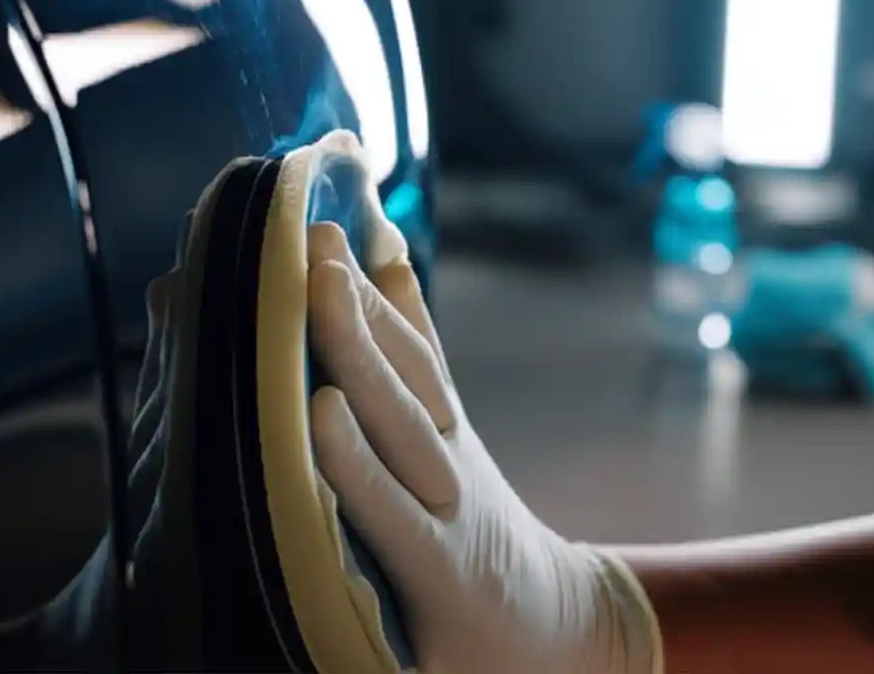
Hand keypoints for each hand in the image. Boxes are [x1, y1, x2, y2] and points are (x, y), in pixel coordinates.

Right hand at [306, 222, 660, 673]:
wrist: (557, 625)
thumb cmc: (479, 663)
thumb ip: (387, 665)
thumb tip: (321, 646)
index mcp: (443, 566)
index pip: (393, 508)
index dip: (356, 462)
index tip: (320, 409)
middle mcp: (454, 493)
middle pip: (403, 415)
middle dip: (357, 344)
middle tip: (317, 275)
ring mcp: (460, 450)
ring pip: (415, 371)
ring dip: (368, 304)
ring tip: (326, 241)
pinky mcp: (459, 426)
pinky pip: (432, 358)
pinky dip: (405, 305)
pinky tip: (382, 251)